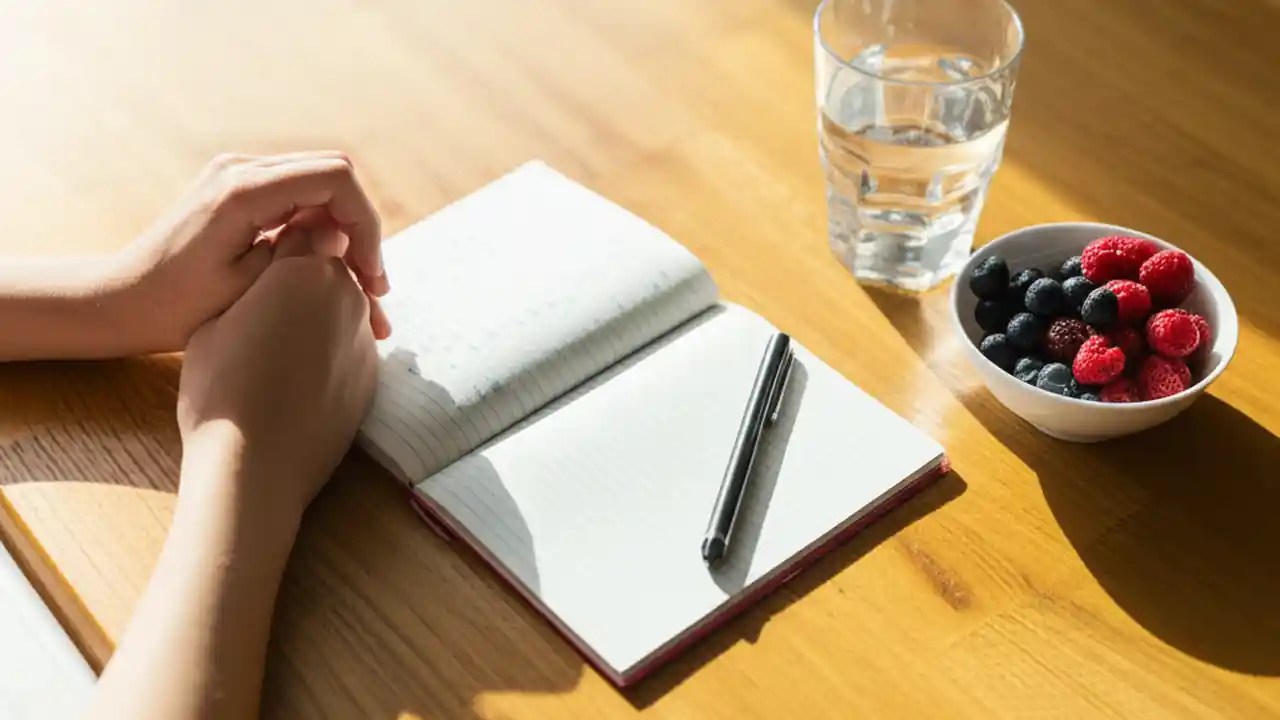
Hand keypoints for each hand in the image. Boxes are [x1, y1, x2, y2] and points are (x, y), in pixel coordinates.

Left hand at [112, 151, 389, 352]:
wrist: (123, 301)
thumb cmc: (177, 307)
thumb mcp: (247, 287)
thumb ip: (300, 253)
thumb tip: (340, 234)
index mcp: (243, 191)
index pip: (336, 179)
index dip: (365, 223)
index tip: (369, 275)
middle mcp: (241, 169)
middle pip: (334, 175)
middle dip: (361, 227)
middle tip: (371, 285)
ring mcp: (238, 173)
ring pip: (321, 185)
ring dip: (345, 229)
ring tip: (357, 285)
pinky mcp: (238, 188)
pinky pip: (298, 196)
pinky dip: (322, 228)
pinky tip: (327, 269)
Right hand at [177, 237, 377, 518]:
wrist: (255, 465)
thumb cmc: (220, 389)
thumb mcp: (216, 321)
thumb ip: (253, 285)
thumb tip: (272, 276)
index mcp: (303, 270)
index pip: (302, 233)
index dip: (281, 246)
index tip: (262, 264)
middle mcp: (345, 296)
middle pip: (332, 268)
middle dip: (307, 279)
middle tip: (271, 306)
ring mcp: (364, 338)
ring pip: (345, 309)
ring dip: (322, 316)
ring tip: (283, 346)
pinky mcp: (373, 375)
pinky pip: (352, 347)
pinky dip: (332, 352)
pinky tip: (301, 377)